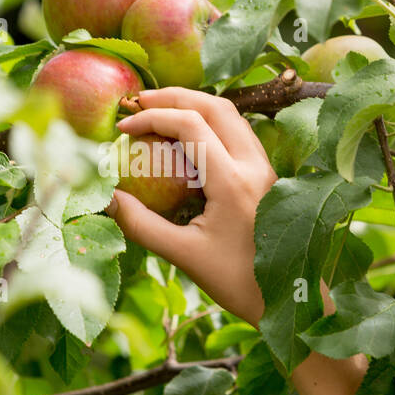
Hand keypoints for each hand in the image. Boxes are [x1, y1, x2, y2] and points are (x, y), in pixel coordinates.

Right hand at [106, 87, 276, 326]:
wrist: (288, 298)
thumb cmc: (237, 282)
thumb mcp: (184, 255)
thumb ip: (142, 225)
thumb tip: (106, 198)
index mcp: (234, 182)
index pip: (191, 126)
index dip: (154, 117)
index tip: (124, 129)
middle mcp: (255, 166)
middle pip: (215, 106)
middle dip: (174, 97)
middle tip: (139, 101)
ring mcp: (266, 168)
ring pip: (231, 116)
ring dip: (194, 106)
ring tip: (160, 110)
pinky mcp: (268, 175)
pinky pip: (239, 134)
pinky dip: (210, 123)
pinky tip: (187, 138)